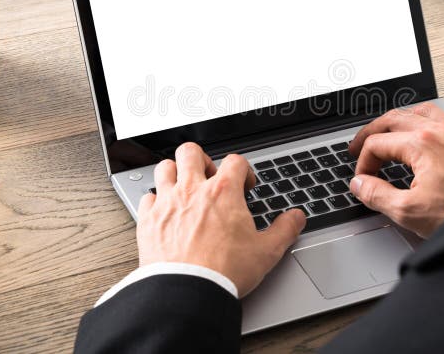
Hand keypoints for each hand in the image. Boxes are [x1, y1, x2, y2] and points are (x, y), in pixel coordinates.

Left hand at [136, 142, 306, 296]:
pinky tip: (163, 211)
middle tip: (209, 176)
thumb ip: (284, 230)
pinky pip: (146, 197)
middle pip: (191, 151)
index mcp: (223, 192)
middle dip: (202, 159)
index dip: (243, 170)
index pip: (235, 160)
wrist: (187, 292)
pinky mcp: (148, 220)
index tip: (244, 186)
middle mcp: (192, 190)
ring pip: (165, 167)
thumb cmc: (224, 271)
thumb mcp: (266, 251)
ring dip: (174, 173)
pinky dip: (154, 201)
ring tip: (183, 187)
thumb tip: (296, 218)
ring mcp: (167, 203)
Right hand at [348, 103, 443, 237]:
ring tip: (387, 133)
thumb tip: (360, 185)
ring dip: (397, 120)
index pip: (377, 144)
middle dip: (371, 133)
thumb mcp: (409, 211)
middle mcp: (439, 131)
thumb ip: (377, 195)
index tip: (363, 180)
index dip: (363, 163)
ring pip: (418, 111)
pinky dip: (424, 120)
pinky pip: (442, 117)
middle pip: (393, 119)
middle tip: (359, 148)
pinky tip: (424, 132)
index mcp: (421, 144)